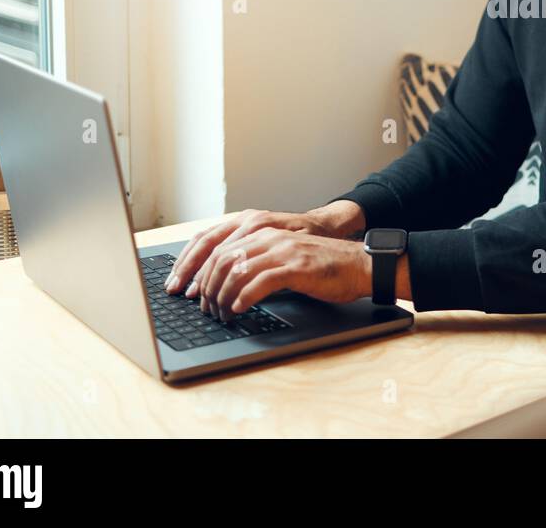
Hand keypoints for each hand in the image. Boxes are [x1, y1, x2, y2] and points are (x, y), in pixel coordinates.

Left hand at [192, 227, 368, 319]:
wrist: (358, 265)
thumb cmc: (322, 266)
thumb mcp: (283, 258)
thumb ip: (257, 262)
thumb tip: (225, 282)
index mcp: (262, 231)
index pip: (216, 246)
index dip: (195, 270)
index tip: (187, 291)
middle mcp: (269, 236)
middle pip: (220, 258)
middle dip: (205, 287)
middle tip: (204, 308)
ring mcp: (282, 250)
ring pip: (236, 270)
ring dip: (222, 296)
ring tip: (220, 313)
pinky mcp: (295, 266)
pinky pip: (260, 282)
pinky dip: (243, 297)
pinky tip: (238, 309)